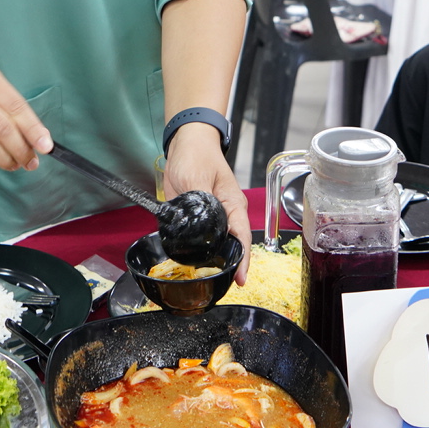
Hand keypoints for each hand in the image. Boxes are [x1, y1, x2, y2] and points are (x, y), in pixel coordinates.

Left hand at [163, 122, 251, 283]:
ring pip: (216, 245)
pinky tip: (192, 263)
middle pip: (232, 246)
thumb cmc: (197, 154)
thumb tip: (198, 223)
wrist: (185, 143)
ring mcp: (213, 217)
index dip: (242, 260)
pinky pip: (201, 238)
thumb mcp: (195, 177)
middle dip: (228, 267)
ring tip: (207, 281)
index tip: (240, 279)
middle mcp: (226, 214)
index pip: (242, 237)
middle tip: (219, 286)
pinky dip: (198, 251)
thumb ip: (198, 201)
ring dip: (213, 262)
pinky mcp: (198, 217)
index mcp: (233, 205)